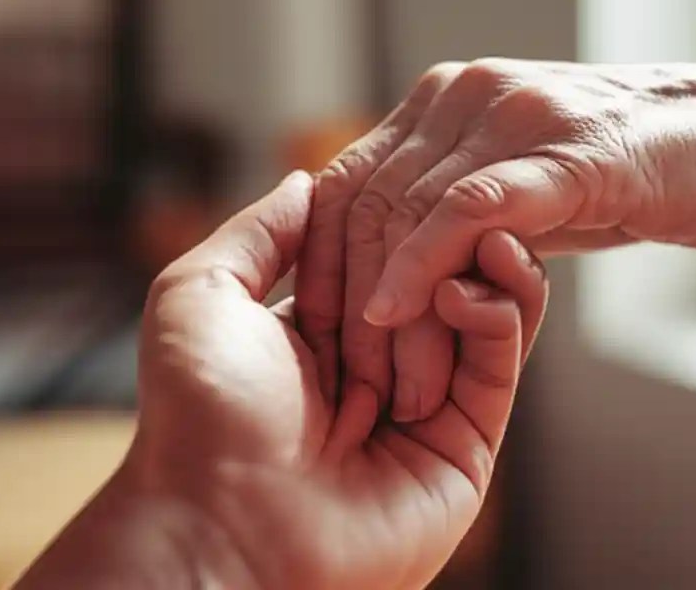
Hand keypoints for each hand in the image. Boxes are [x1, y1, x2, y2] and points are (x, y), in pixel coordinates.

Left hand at [17, 172, 547, 589]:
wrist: (222, 525)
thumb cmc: (198, 413)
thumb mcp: (202, 294)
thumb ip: (262, 232)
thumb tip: (308, 179)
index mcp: (318, 334)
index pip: (384, 254)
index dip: (403, 214)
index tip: (424, 170)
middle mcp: (375, 367)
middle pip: (438, 281)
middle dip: (450, 237)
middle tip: (467, 197)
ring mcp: (422, 408)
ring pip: (481, 320)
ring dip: (487, 267)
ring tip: (489, 229)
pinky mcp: (463, 447)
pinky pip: (497, 371)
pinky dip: (498, 316)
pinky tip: (470, 287)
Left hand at [296, 59, 695, 419]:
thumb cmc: (627, 170)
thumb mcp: (523, 179)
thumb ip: (459, 201)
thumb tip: (396, 251)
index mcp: (441, 101)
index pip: (346, 182)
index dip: (320, 262)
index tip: (319, 338)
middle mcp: (461, 95)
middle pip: (367, 200)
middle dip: (346, 296)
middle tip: (351, 379)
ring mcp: (512, 116)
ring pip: (410, 210)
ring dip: (388, 303)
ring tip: (383, 379)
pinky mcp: (563, 154)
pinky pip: (471, 208)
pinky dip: (424, 261)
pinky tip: (397, 311)